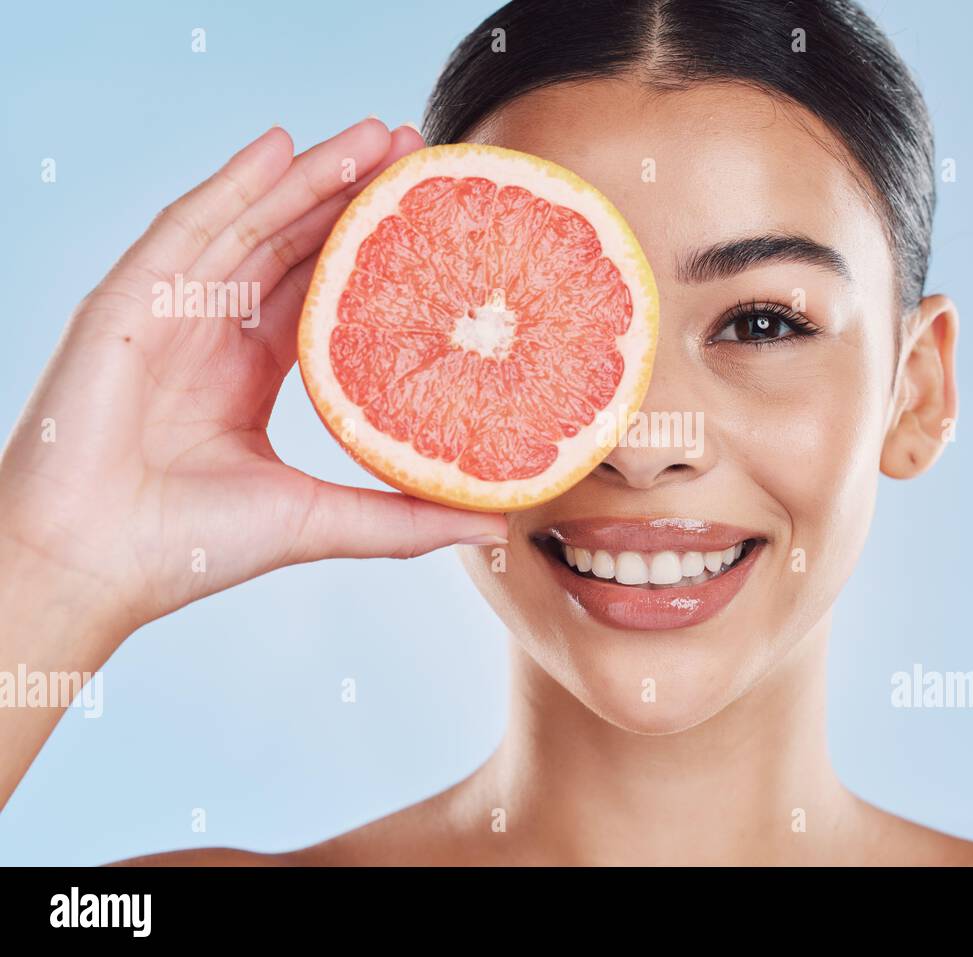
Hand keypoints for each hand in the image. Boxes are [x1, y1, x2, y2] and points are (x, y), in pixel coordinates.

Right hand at [0, 119, 507, 639]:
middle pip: (292, 244)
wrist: (93, 565)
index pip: (323, 292)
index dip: (375, 252)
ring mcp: (170, 312)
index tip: (436, 217)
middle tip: (416, 151)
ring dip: (310, 174)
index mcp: (250, 374)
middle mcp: (213, 333)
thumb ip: (404, 518)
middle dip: (352, 194)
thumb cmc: (191, 548)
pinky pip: (188, 228)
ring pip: (250, 224)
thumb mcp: (319, 520)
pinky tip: (282, 145)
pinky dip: (234, 184)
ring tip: (376, 136)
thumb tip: (497, 521)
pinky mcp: (129, 303)